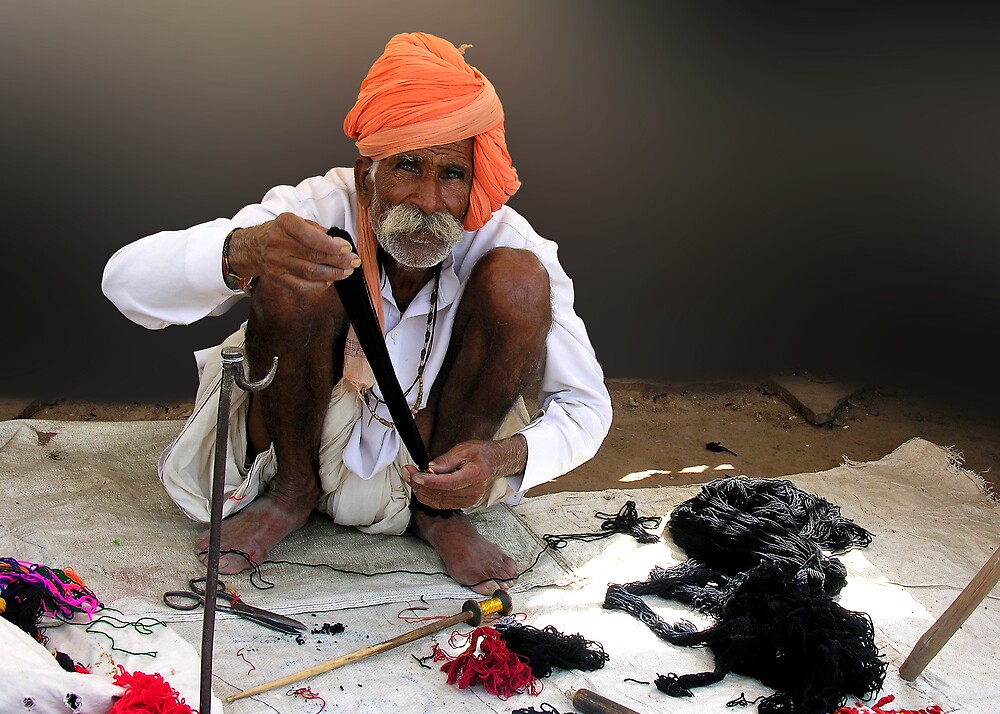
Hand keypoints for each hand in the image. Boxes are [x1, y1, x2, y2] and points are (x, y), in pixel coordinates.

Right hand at [228, 213, 360, 290]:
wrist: (255, 246)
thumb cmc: (282, 232)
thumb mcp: (297, 222)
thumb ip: (318, 231)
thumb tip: (341, 245)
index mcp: (285, 224)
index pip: (311, 237)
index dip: (331, 245)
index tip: (347, 248)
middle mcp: (278, 243)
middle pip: (313, 256)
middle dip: (339, 260)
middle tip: (354, 261)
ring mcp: (276, 262)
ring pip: (310, 272)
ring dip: (333, 274)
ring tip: (347, 272)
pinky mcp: (277, 278)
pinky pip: (302, 285)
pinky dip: (319, 285)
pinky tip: (330, 280)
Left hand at [402, 436, 525, 509]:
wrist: (494, 463)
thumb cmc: (480, 453)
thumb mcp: (464, 449)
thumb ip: (446, 460)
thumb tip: (429, 468)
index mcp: (475, 475)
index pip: (448, 482)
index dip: (429, 481)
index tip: (414, 474)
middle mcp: (473, 492)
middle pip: (440, 493)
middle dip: (419, 484)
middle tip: (407, 472)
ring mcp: (469, 501)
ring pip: (438, 501)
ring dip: (421, 491)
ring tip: (410, 477)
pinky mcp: (464, 504)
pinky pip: (441, 504)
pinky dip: (428, 496)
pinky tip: (420, 487)